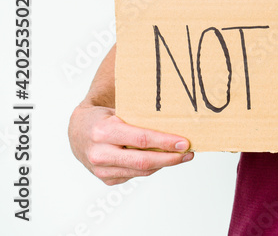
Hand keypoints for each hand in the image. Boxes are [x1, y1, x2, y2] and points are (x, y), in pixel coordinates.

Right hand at [69, 103, 193, 184]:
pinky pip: (135, 174)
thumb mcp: (118, 111)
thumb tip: (174, 126)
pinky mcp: (105, 179)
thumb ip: (140, 120)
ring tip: (181, 156)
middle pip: (143, 160)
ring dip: (164, 164)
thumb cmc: (102, 117)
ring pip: (141, 171)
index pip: (141, 139)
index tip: (185, 142)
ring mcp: (101, 170)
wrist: (77, 130)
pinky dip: (151, 167)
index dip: (166, 142)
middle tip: (189, 153)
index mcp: (103, 132)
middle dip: (170, 158)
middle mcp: (100, 153)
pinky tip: (161, 160)